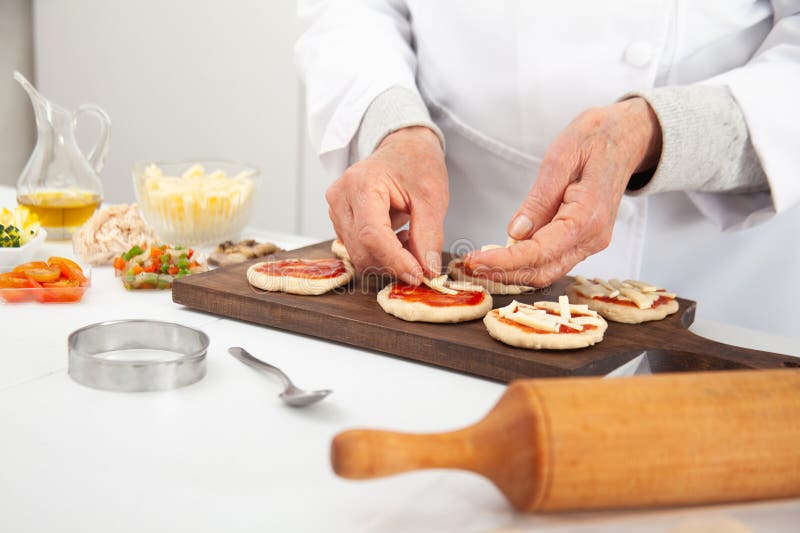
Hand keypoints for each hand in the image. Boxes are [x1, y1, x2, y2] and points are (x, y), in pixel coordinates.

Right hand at [326, 126, 447, 283]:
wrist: (403, 147)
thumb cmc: (416, 164)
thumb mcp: (432, 197)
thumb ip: (428, 236)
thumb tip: (428, 271)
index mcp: (361, 184)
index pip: (372, 235)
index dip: (395, 261)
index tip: (418, 275)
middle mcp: (340, 198)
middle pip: (362, 250)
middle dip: (393, 264)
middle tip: (422, 263)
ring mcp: (335, 210)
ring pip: (358, 255)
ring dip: (387, 260)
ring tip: (410, 241)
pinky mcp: (339, 221)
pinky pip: (357, 250)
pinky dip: (380, 254)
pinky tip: (397, 238)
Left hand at [466, 97, 661, 286]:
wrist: (625, 136)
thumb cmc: (595, 139)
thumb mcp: (561, 157)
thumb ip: (538, 199)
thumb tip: (515, 233)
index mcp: (588, 216)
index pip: (540, 251)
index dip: (504, 260)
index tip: (475, 260)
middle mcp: (594, 237)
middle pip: (543, 270)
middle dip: (504, 273)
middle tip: (469, 265)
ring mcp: (591, 242)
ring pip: (548, 270)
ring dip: (513, 272)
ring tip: (479, 263)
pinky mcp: (584, 240)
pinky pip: (553, 260)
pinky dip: (526, 262)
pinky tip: (501, 255)